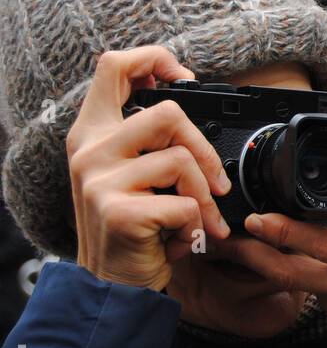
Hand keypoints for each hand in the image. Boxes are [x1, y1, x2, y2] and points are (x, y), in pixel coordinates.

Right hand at [67, 46, 232, 290]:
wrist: (112, 288)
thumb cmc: (134, 228)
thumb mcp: (131, 175)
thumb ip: (148, 138)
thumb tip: (182, 91)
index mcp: (92, 133)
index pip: (113, 65)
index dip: (156, 59)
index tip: (186, 80)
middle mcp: (89, 150)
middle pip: (168, 111)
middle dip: (206, 150)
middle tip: (216, 183)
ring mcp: (99, 180)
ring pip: (182, 159)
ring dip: (206, 196)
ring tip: (202, 220)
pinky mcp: (118, 211)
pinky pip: (183, 203)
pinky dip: (195, 225)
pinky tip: (181, 239)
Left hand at [221, 196, 326, 341]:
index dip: (287, 233)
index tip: (258, 219)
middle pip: (296, 274)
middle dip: (254, 256)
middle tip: (228, 239)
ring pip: (299, 287)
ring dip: (269, 268)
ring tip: (245, 249)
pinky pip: (314, 298)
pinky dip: (300, 282)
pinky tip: (291, 267)